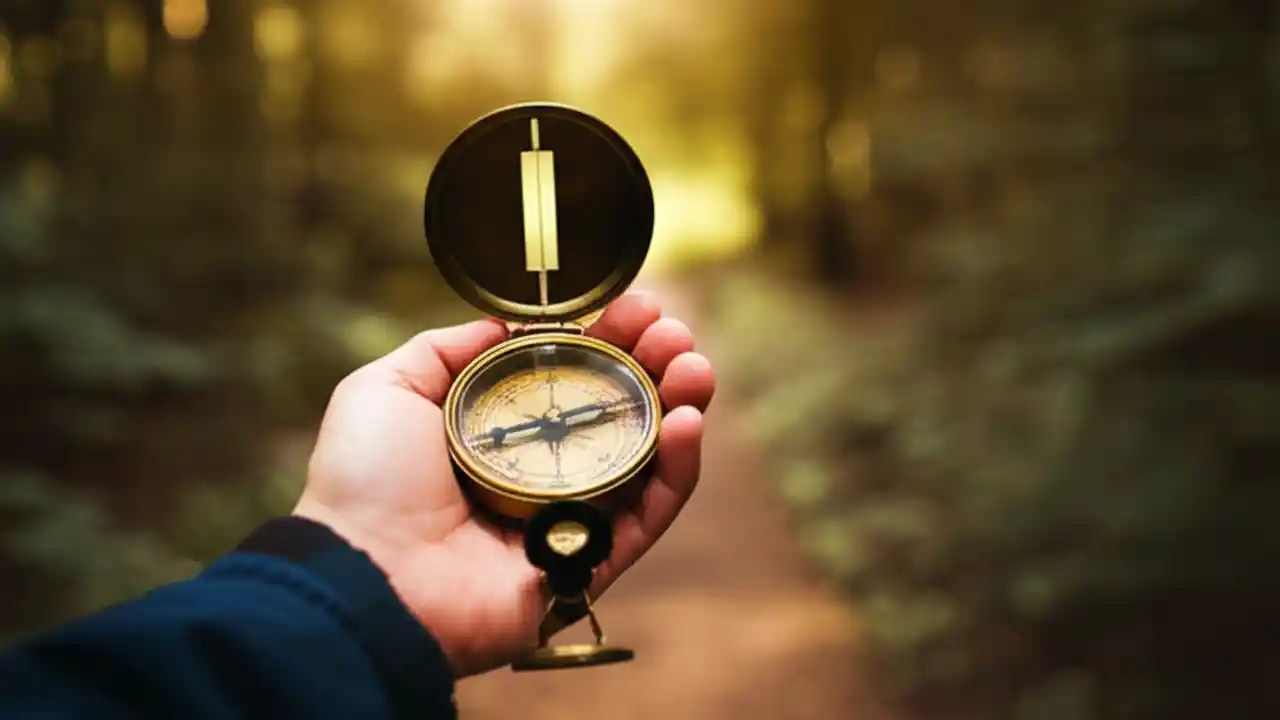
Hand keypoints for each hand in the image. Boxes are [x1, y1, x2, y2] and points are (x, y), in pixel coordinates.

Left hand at [294, 292, 715, 675]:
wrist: (364, 572)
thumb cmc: (364, 483)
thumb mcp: (387, 389)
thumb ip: (445, 350)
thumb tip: (503, 325)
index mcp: (495, 437)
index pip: (569, 381)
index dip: (607, 342)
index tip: (636, 308)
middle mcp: (536, 477)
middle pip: (617, 416)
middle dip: (653, 368)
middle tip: (674, 334)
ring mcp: (566, 523)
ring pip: (644, 462)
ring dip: (679, 408)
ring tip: (695, 368)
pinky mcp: (589, 565)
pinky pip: (648, 517)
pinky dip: (676, 471)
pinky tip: (685, 423)